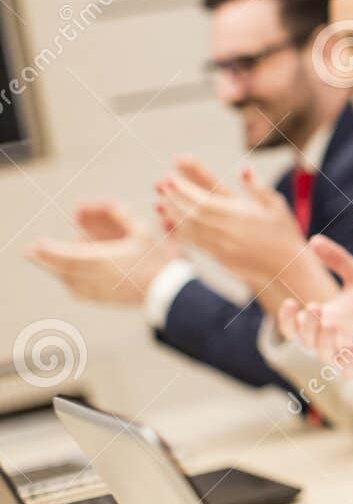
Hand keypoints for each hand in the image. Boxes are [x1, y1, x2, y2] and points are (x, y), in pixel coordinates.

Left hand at [27, 201, 178, 304]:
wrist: (171, 290)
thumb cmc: (160, 259)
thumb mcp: (143, 231)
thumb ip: (119, 214)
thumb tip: (103, 203)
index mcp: (106, 260)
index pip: (69, 255)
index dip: (51, 251)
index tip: (35, 246)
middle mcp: (98, 279)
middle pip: (64, 269)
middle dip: (47, 259)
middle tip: (31, 252)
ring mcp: (100, 292)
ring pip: (69, 280)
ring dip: (58, 269)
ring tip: (45, 259)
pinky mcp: (103, 300)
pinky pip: (78, 290)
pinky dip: (69, 281)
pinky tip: (67, 276)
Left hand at [156, 157, 333, 303]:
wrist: (288, 270)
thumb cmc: (285, 234)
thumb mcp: (277, 207)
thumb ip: (257, 188)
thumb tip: (243, 169)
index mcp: (240, 216)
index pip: (203, 200)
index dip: (183, 189)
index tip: (170, 176)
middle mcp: (227, 232)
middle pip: (191, 213)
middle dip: (173, 198)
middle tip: (160, 185)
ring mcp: (221, 247)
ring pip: (190, 229)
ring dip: (173, 214)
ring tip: (160, 201)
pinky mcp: (220, 258)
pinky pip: (195, 242)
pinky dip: (180, 230)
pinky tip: (172, 222)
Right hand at [277, 237, 352, 380]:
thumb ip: (338, 260)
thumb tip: (313, 239)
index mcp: (323, 323)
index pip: (294, 327)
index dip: (288, 318)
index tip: (292, 302)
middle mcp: (330, 343)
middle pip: (305, 341)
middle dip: (304, 327)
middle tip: (312, 310)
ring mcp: (347, 358)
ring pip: (325, 355)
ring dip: (322, 340)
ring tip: (328, 322)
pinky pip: (350, 367)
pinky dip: (346, 357)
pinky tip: (350, 343)